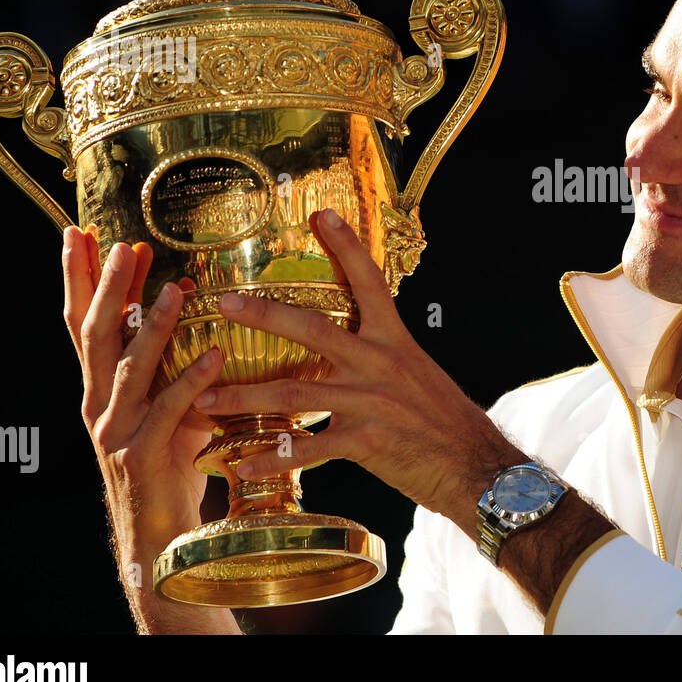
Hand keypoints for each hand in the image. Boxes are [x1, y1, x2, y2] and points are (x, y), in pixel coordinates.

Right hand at [62, 227, 221, 589]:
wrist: (159, 535)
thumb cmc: (166, 462)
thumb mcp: (161, 400)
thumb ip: (165, 355)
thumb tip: (182, 294)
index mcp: (99, 388)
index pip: (81, 323)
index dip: (78, 279)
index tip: (79, 234)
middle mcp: (99, 405)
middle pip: (96, 336)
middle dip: (106, 288)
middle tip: (119, 246)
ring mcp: (117, 430)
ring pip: (130, 368)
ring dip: (152, 327)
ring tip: (173, 289)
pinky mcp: (144, 455)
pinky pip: (171, 411)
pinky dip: (192, 381)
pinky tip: (216, 355)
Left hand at [194, 209, 521, 528]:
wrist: (476, 464)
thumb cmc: (445, 419)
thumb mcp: (417, 371)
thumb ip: (380, 355)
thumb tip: (349, 343)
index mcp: (395, 340)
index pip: (369, 283)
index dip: (347, 248)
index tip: (322, 216)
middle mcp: (380, 364)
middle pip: (314, 331)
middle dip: (264, 315)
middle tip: (224, 302)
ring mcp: (371, 402)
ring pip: (296, 393)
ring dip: (246, 397)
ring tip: (206, 399)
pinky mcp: (366, 442)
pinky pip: (309, 449)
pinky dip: (273, 458)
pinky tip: (243, 462)